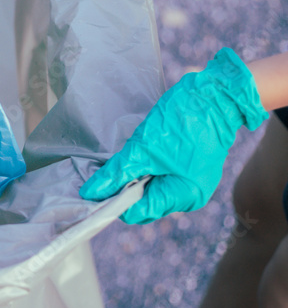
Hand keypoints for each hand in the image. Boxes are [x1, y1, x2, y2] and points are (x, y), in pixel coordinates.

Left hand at [81, 48, 267, 223]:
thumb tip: (91, 192)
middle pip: (145, 203)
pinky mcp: (190, 169)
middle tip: (106, 169)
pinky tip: (141, 156)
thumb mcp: (143, 149)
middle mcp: (190, 196)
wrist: (216, 96)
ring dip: (134, 178)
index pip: (138, 212)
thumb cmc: (183, 122)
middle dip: (123, 189)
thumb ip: (116, 173)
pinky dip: (147, 170)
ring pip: (151, 190)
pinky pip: (161, 178)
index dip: (114, 201)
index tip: (95, 186)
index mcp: (182, 197)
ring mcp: (192, 182)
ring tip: (126, 159)